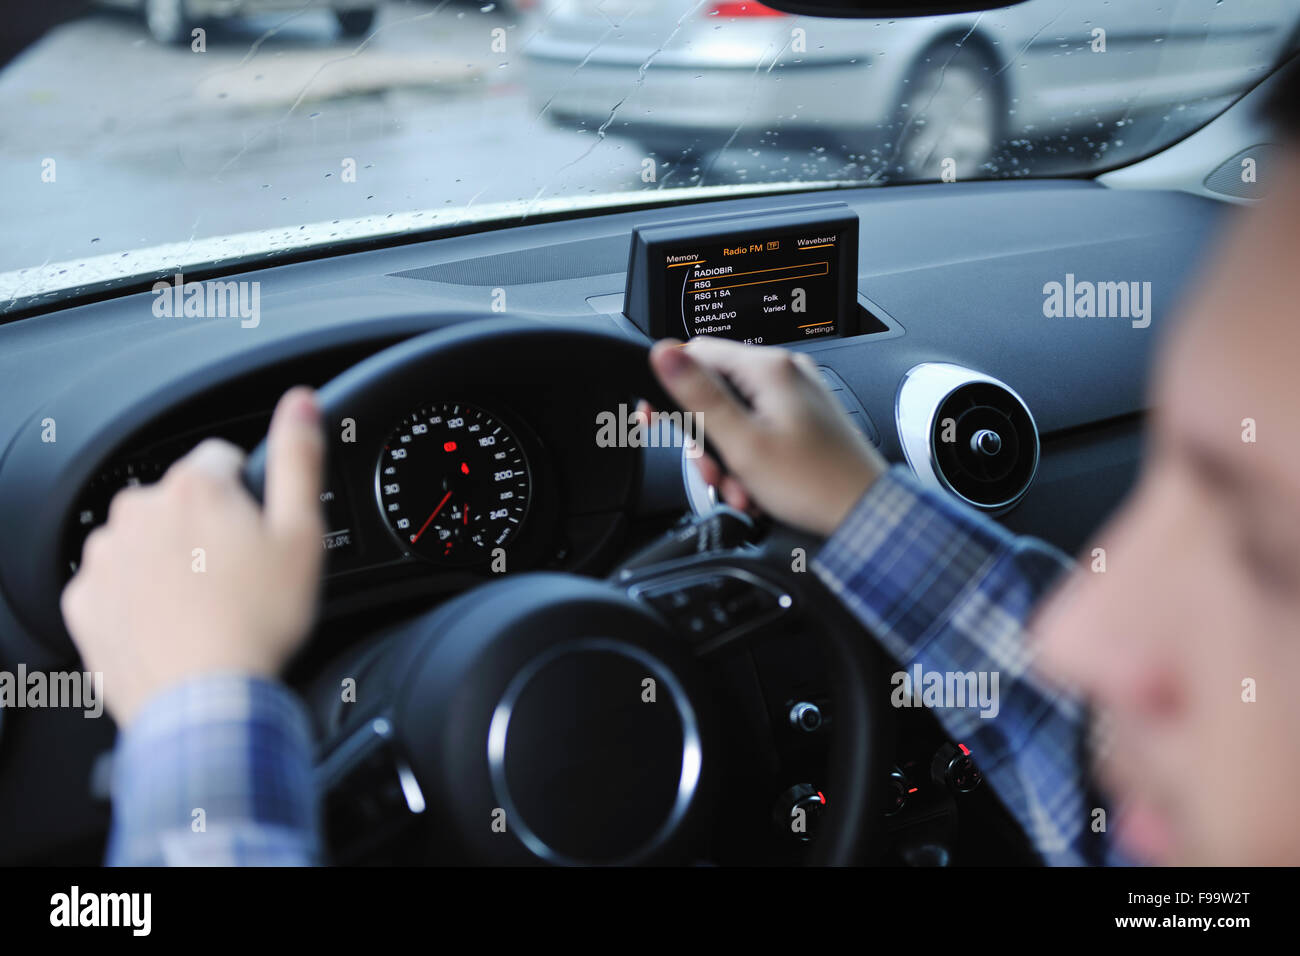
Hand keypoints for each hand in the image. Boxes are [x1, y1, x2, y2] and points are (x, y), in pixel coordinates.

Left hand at [61, 387, 326, 725]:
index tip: (260, 536)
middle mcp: (138, 512)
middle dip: (208, 530)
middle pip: (181, 501)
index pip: (222, 460)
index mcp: (194, 488)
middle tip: (241, 577)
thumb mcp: (303, 534)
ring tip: (208, 606)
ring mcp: (105, 558)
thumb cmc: (260, 622)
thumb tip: (300, 401)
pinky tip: (174, 624)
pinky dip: (140, 598)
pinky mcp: (85, 603)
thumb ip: (299, 458)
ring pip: (145, 541)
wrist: (207, 702)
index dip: (249, 497)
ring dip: (171, 561)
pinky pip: (115, 584)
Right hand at [648, 338, 886, 536]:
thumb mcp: (742, 443)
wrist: (864, 514)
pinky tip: (755, 486)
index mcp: (769, 368)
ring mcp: (797, 395)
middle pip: (715, 390)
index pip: (696, 353)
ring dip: (727, 456)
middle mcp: (785, 373)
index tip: (657, 418)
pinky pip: (758, 428)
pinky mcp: (804, 418)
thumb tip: (664, 353)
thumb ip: (699, 396)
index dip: (671, 387)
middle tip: (713, 471)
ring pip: (735, 415)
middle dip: (705, 437)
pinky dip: (749, 458)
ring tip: (739, 488)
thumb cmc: (814, 484)